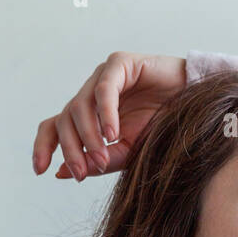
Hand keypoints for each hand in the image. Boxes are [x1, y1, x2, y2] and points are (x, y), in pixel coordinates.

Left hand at [32, 51, 186, 181]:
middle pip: (64, 119)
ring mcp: (103, 77)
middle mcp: (91, 94)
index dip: (44, 146)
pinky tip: (113, 133)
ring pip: (80, 106)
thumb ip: (98, 162)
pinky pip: (104, 89)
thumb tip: (62, 173)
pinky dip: (105, 113)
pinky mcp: (120, 64)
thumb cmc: (163, 127)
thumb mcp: (128, 153)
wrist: (197, 107)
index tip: (40, 170)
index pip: (55, 126)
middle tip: (80, 172)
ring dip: (88, 136)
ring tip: (101, 156)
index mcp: (89, 115)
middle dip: (70, 148)